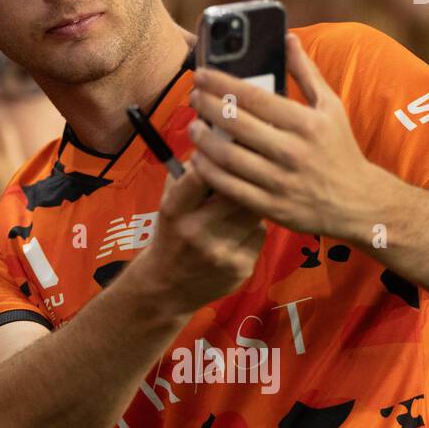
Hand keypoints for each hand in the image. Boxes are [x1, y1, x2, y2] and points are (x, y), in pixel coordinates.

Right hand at [129, 161, 266, 317]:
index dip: (218, 157)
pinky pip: (260, 234)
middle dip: (244, 177)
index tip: (227, 147)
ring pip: (254, 211)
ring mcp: (222, 252)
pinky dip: (253, 228)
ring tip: (241, 202)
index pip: (200, 174)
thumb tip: (220, 140)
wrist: (169, 287)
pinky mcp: (241, 267)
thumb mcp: (169, 203)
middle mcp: (197, 231)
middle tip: (249, 168)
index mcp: (175, 210)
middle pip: (237, 190)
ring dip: (252, 201)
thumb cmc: (171, 235)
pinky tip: (239, 232)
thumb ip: (188, 176)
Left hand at [186, 32, 383, 240]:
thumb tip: (288, 37)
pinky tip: (198, 159)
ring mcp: (280, 180)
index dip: (222, 83)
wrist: (358, 202)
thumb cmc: (339, 149)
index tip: (202, 74)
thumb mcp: (330, 107)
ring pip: (229, 157)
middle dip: (208, 106)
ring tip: (192, 125)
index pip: (255, 97)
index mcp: (306, 123)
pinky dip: (209, 172)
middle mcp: (292, 151)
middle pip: (237, 124)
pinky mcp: (271, 206)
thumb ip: (306, 72)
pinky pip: (230, 188)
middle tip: (193, 96)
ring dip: (203, 139)